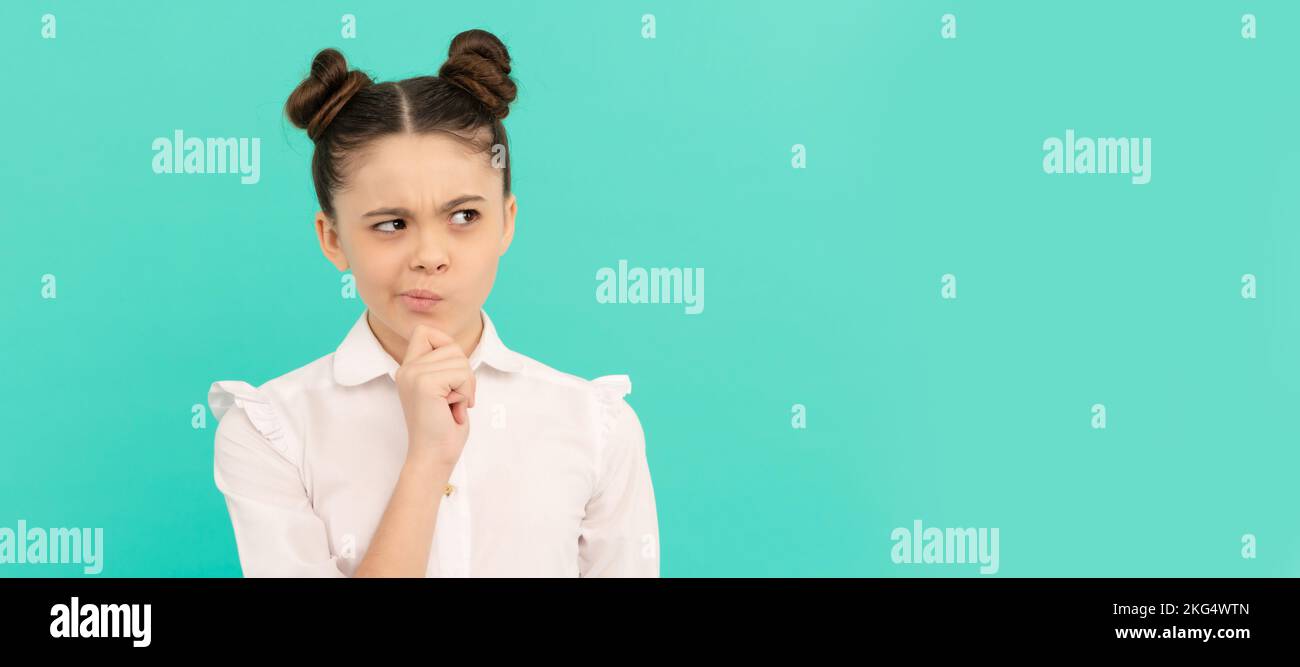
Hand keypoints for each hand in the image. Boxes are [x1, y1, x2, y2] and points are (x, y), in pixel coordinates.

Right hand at [394, 323, 475, 467]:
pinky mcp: (424, 383)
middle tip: (454, 398)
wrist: (433, 456)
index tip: (451, 375)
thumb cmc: (444, 427)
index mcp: (408, 368)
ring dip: (466, 385)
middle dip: (464, 372)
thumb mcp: (443, 388)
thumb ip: (443, 366)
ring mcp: (413, 374)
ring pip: (459, 360)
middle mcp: (407, 369)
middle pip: (451, 346)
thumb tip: (456, 348)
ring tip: (452, 404)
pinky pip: (461, 374)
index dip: (446, 345)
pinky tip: (453, 408)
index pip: (425, 331)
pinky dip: (466, 392)